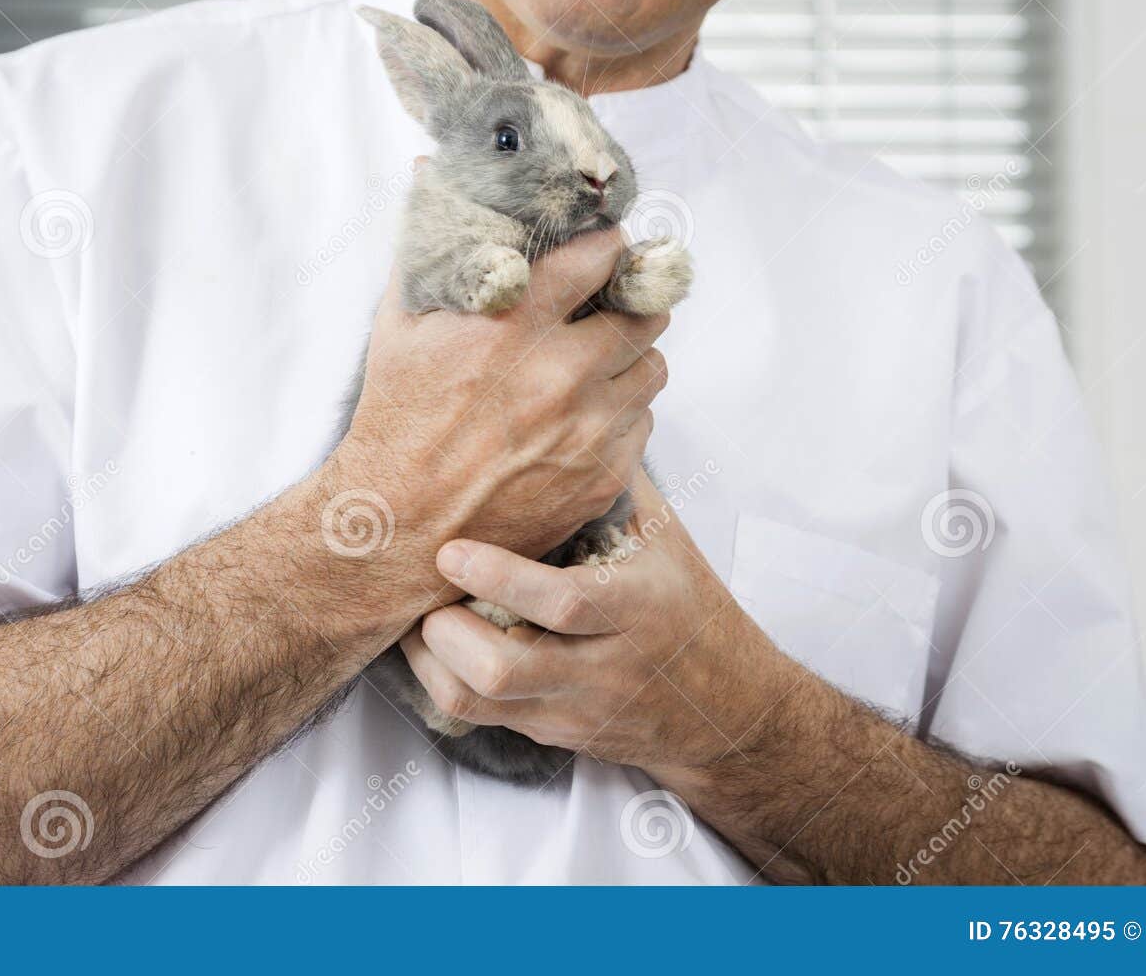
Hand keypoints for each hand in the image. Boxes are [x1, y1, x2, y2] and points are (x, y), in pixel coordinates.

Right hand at [336, 228, 668, 596]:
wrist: (399, 525)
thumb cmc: (396, 418)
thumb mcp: (400, 322)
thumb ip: (427, 245)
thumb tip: (428, 171)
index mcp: (514, 325)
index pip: (602, 257)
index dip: (608, 248)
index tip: (606, 250)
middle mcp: (560, 374)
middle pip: (645, 313)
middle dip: (630, 304)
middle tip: (610, 308)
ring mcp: (587, 430)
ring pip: (654, 368)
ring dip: (632, 360)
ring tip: (599, 363)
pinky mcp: (601, 477)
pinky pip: (643, 424)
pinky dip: (622, 416)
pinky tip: (586, 417)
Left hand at [398, 473, 781, 771]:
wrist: (726, 708)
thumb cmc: (688, 606)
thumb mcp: (665, 540)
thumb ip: (614, 484)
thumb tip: (568, 411)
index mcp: (638, 608)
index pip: (562, 601)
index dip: (499, 577)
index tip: (452, 550)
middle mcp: (605, 667)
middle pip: (506, 669)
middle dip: (447, 631)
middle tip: (426, 587)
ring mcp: (575, 709)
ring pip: (482, 705)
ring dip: (433, 662)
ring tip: (419, 618)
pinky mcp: (553, 734)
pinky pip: (482, 720)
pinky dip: (445, 684)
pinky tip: (433, 648)